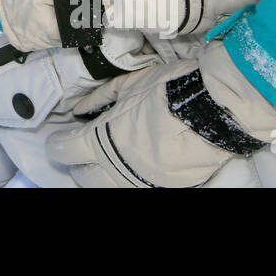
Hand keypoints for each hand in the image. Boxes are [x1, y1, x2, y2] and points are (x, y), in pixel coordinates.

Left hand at [46, 40, 275, 187]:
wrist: (218, 109)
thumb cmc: (170, 89)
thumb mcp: (129, 86)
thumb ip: (99, 99)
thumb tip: (77, 108)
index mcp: (102, 140)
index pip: (66, 151)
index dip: (59, 145)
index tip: (58, 139)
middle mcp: (117, 167)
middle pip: (83, 177)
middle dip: (78, 164)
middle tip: (81, 149)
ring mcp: (141, 182)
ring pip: (108, 188)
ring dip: (101, 176)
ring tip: (105, 161)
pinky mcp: (165, 188)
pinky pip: (136, 188)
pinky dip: (127, 180)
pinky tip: (130, 166)